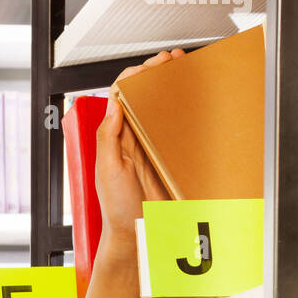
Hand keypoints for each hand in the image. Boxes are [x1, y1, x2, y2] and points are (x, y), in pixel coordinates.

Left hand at [94, 48, 184, 244]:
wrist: (136, 236)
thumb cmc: (117, 211)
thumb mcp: (106, 171)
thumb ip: (108, 137)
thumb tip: (114, 106)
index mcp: (115, 139)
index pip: (121, 97)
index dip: (134, 77)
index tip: (149, 65)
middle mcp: (132, 141)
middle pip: (143, 98)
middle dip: (157, 74)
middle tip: (171, 60)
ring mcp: (151, 150)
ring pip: (160, 110)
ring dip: (171, 89)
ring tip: (182, 71)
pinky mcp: (167, 161)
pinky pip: (175, 132)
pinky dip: (183, 114)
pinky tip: (190, 104)